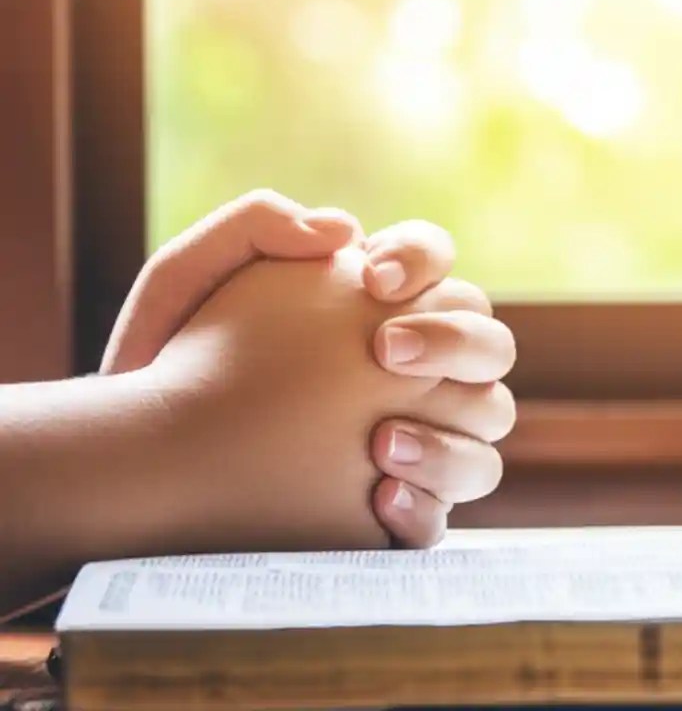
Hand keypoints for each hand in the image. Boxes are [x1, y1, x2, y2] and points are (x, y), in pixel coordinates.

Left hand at [147, 247, 512, 550]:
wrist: (135, 458)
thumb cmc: (166, 359)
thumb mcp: (188, 278)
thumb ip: (256, 226)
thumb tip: (342, 229)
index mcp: (377, 306)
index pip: (440, 264)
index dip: (426, 262)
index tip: (371, 280)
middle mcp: (414, 370)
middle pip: (489, 344)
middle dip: (454, 340)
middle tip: (385, 349)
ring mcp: (417, 437)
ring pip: (489, 424)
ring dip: (451, 429)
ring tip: (380, 443)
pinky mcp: (399, 507)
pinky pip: (446, 511)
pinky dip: (426, 502)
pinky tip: (379, 496)